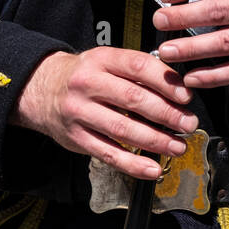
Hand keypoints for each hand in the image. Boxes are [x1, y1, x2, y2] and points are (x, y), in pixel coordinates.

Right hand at [10, 47, 198, 179]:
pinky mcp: (76, 138)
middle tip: (188, 124)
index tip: (186, 96)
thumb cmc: (84, 75)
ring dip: (155, 141)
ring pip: (122, 129)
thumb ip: (137, 70)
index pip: (138, 66)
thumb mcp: (106, 60)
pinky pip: (108, 154)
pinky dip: (132, 164)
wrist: (40, 90)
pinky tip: (152, 168)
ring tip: (177, 146)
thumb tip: (177, 87)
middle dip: (167, 114)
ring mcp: (80, 113)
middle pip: (133, 99)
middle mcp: (88, 84)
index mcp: (101, 60)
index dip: (165, 82)